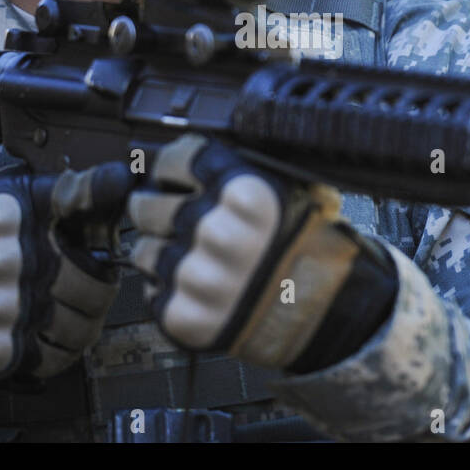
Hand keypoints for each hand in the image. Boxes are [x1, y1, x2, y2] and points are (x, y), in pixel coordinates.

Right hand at [0, 163, 129, 380]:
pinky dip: (61, 350)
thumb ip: (58, 195)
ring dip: (85, 322)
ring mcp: (0, 306)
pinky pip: (56, 356)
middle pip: (94, 281)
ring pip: (83, 325)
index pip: (72, 196)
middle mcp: (4, 258)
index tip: (120, 184)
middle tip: (91, 283)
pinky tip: (47, 332)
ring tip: (68, 310)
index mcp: (4, 214)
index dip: (101, 192)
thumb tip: (118, 183)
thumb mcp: (4, 201)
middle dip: (100, 287)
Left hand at [128, 135, 397, 372]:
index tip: (171, 175)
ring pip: (143, 249)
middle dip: (156, 209)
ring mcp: (198, 278)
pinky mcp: (186, 315)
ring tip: (196, 257)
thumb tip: (182, 154)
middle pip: (145, 205)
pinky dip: (167, 288)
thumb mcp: (288, 186)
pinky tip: (197, 286)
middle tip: (178, 219)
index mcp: (244, 193)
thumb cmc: (309, 249)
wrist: (326, 312)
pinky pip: (151, 291)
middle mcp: (217, 232)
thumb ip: (235, 167)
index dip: (169, 167)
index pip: (173, 159)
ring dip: (161, 250)